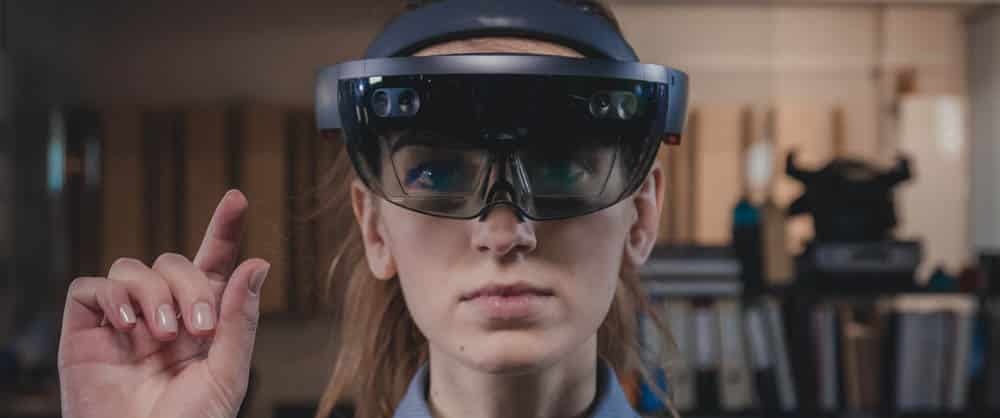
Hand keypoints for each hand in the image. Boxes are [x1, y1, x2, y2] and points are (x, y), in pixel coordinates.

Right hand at [58, 190, 268, 417]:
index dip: (223, 230)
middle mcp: (163, 313)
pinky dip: (112, 297)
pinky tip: (129, 327)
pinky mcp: (85, 330)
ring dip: (154, 294)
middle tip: (200, 329)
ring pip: (134, 268)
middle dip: (190, 287)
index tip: (238, 199)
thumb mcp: (226, 373)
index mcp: (203, 319)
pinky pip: (90, 288)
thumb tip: (259, 264)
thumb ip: (240, 319)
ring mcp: (123, 320)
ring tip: (162, 335)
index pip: (213, 262)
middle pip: (173, 262)